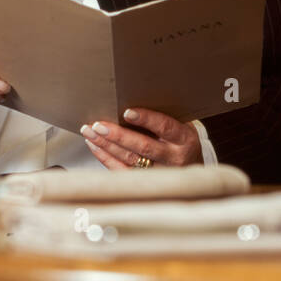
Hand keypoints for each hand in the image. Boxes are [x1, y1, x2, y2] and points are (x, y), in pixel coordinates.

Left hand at [80, 107, 202, 169]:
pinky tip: (95, 145)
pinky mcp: (145, 182)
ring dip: (106, 145)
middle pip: (143, 146)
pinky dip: (105, 157)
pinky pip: (121, 171)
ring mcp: (159, 173)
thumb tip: (130, 98)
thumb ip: (163, 115)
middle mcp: (173, 158)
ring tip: (90, 132)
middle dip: (119, 135)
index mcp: (184, 140)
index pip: (164, 127)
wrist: (190, 167)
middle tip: (99, 125)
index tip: (127, 112)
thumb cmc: (179, 139)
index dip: (146, 119)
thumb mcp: (181, 125)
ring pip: (129, 159)